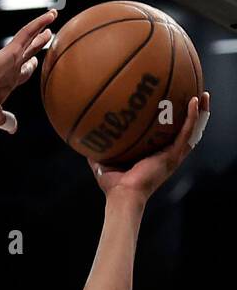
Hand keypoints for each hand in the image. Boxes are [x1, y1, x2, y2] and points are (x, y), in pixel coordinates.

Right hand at [0, 10, 56, 132]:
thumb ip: (6, 120)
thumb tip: (12, 128)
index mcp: (6, 83)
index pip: (22, 72)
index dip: (29, 67)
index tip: (35, 62)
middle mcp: (8, 68)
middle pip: (27, 52)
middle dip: (37, 44)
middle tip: (47, 35)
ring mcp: (9, 59)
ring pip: (29, 39)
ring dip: (41, 28)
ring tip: (52, 16)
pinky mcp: (9, 51)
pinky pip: (26, 33)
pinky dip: (38, 24)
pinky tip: (50, 16)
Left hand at [90, 93, 209, 201]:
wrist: (122, 195)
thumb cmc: (113, 186)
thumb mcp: (103, 163)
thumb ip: (97, 151)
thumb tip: (85, 139)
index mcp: (154, 156)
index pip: (167, 136)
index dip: (171, 122)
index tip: (172, 104)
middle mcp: (166, 155)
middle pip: (184, 131)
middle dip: (192, 114)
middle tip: (196, 95)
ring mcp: (172, 156)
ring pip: (192, 130)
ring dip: (200, 112)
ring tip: (203, 94)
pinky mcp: (173, 156)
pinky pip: (187, 133)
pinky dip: (192, 117)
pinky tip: (195, 101)